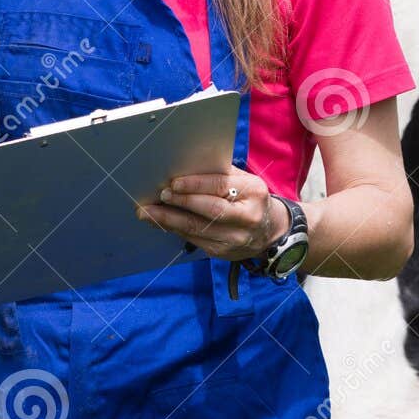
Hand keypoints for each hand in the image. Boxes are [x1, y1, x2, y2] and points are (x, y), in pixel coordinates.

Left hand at [135, 165, 279, 261]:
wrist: (270, 230)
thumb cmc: (248, 198)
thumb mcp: (243, 181)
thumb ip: (219, 173)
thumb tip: (182, 166)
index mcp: (253, 192)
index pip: (221, 186)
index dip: (195, 185)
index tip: (173, 183)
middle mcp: (247, 217)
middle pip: (210, 210)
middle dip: (181, 203)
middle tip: (159, 196)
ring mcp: (236, 238)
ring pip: (198, 229)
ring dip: (169, 220)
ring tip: (147, 212)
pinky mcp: (223, 252)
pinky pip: (194, 240)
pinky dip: (175, 230)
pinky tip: (160, 222)